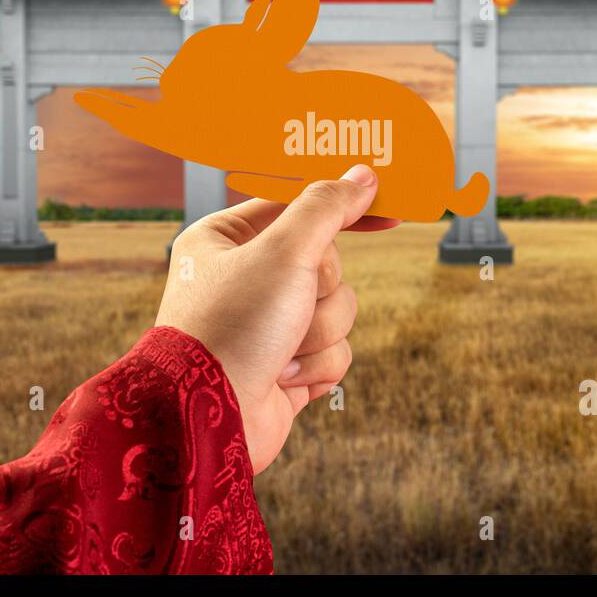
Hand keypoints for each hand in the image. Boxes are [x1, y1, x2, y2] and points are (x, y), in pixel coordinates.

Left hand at [154, 164, 396, 474]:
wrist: (208, 421)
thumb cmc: (232, 327)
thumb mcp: (283, 251)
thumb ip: (326, 208)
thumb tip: (361, 175)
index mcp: (226, 240)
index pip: (298, 207)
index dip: (343, 207)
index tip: (388, 208)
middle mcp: (244, 279)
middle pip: (326, 262)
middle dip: (320, 290)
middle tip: (293, 303)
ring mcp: (266, 326)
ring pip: (336, 308)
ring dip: (320, 331)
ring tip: (284, 351)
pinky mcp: (285, 367)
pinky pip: (333, 351)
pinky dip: (318, 366)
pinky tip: (287, 377)